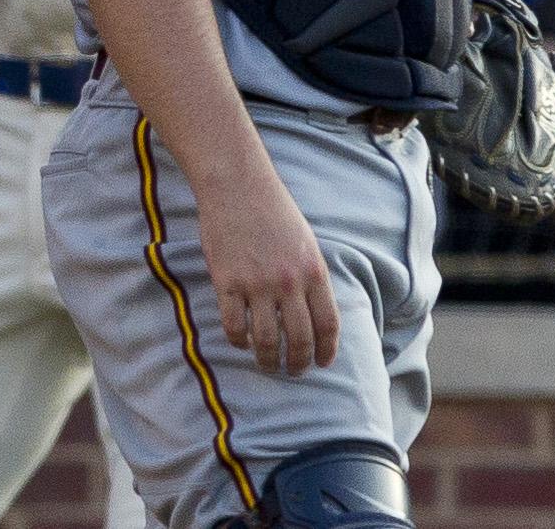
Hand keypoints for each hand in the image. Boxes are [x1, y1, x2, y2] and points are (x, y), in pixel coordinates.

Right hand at [196, 173, 339, 375]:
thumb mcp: (305, 242)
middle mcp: (289, 282)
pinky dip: (238, 341)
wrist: (237, 185)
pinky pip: (234, 325)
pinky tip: (241, 342)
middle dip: (298, 363)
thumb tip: (312, 312)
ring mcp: (257, 284)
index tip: (321, 363)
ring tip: (267, 364)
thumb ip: (311, 276)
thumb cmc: (272, 209)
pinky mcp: (227, 281)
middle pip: (300, 339)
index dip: (326, 351)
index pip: (327, 325)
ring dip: (268, 360)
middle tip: (293, 370)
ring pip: (267, 340)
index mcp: (313, 272)